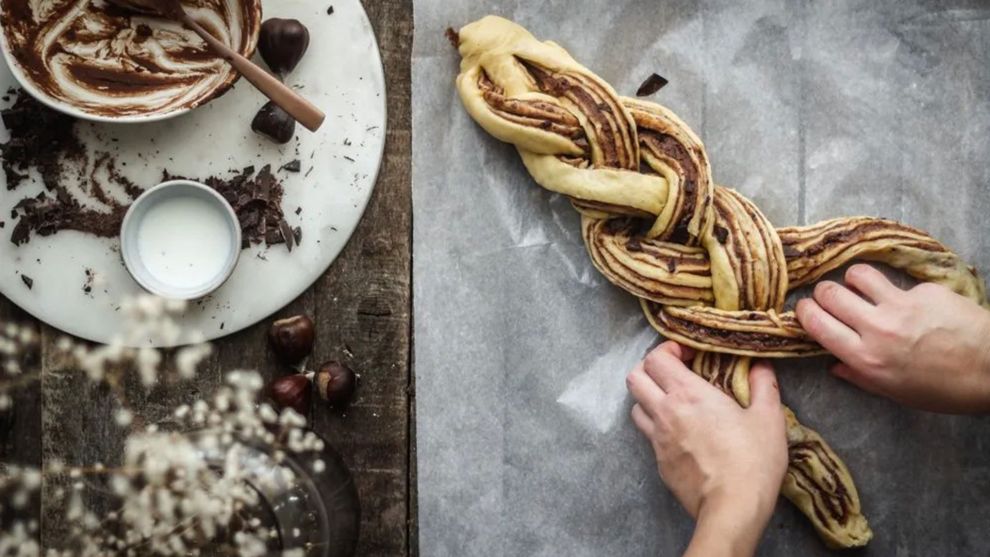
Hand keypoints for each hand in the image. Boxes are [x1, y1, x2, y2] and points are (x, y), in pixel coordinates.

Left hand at [627, 342, 787, 556]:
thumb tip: (761, 365)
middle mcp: (665, 412)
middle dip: (650, 369)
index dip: (667, 350)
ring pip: (635, 406)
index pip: (655, 358)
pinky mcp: (659, 462)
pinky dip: (657, 427)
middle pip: (635, 378)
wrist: (732, 508)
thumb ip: (763, 385)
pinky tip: (680, 433)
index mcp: (688, 394)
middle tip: (673, 373)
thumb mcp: (768, 417)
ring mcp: (657, 439)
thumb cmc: (752, 461)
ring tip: (672, 401)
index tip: (687, 354)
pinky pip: (648, 436)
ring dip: (648, 398)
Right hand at [795, 264, 989, 413]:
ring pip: (857, 274)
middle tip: (830, 299)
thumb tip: (835, 365)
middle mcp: (877, 328)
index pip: (816, 322)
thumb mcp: (896, 393)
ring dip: (853, 280)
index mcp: (866, 358)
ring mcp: (901, 305)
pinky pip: (896, 282)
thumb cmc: (945, 390)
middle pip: (829, 292)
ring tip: (860, 288)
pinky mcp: (923, 290)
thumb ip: (860, 377)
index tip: (806, 311)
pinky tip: (912, 304)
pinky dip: (896, 290)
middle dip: (823, 294)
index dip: (804, 312)